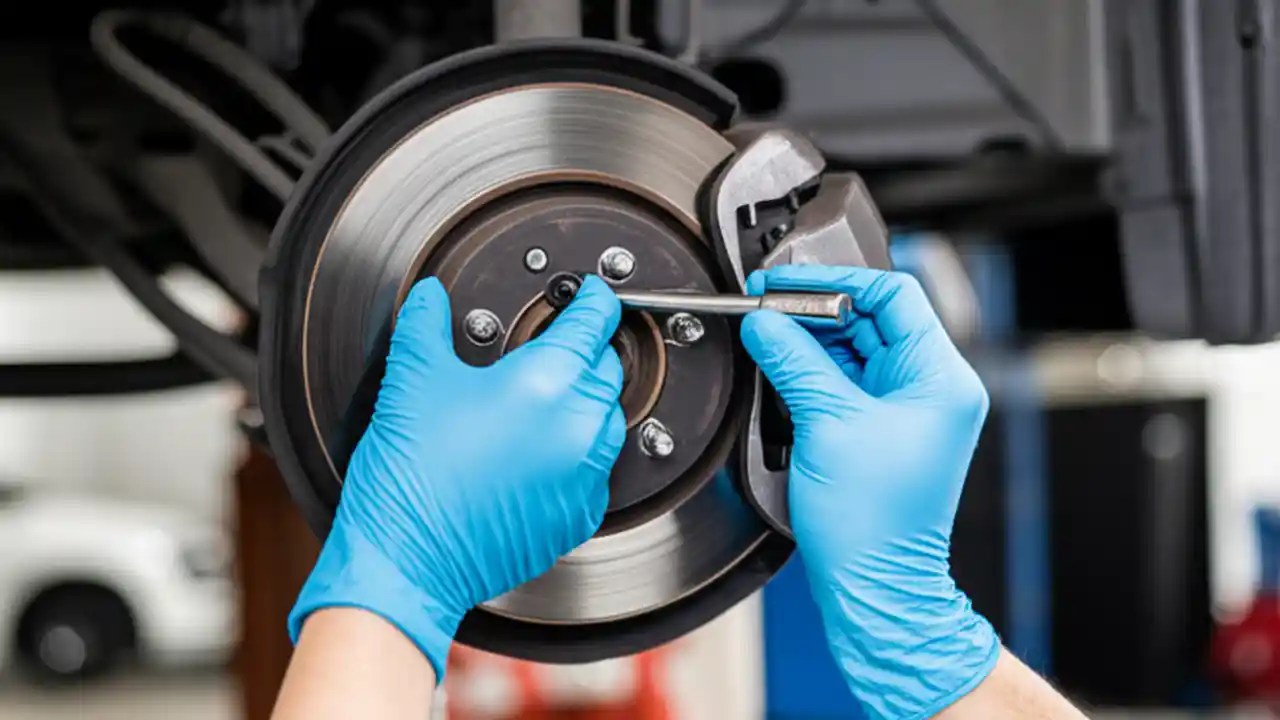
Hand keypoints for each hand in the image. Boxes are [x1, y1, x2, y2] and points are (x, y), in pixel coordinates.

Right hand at [289, 275, 626, 679]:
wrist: (408, 561)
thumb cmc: (412, 478)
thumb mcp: (413, 381)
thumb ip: (425, 325)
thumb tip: (429, 297)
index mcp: (546, 383)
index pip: (594, 324)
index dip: (594, 302)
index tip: (591, 295)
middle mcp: (577, 429)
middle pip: (607, 370)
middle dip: (589, 351)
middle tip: (559, 344)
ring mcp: (583, 476)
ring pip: (608, 422)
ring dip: (588, 403)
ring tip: (546, 399)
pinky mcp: (577, 516)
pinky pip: (596, 472)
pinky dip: (579, 455)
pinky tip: (542, 452)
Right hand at [740, 265, 998, 719]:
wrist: (873, 588)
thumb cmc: (872, 525)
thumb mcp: (826, 425)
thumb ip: (792, 362)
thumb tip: (764, 322)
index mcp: (941, 378)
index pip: (894, 295)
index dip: (836, 282)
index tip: (787, 282)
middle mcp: (931, 389)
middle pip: (870, 320)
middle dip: (813, 311)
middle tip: (764, 305)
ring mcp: (906, 410)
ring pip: (853, 349)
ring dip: (808, 339)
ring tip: (765, 334)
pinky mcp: (880, 429)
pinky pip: (843, 380)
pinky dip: (810, 369)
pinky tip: (777, 364)